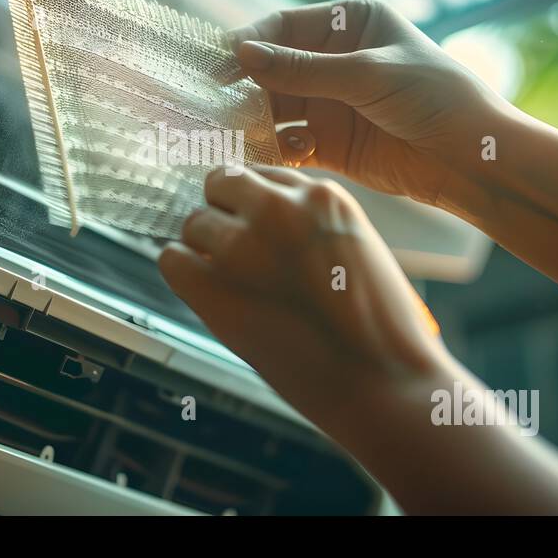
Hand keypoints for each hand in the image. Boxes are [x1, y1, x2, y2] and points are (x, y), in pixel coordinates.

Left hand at [158, 165, 452, 430]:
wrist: (385, 383)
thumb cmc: (379, 328)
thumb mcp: (358, 248)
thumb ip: (310, 225)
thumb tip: (262, 223)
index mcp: (321, 196)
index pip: (262, 174)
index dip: (253, 204)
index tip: (254, 227)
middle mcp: (279, 209)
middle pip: (221, 184)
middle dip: (223, 212)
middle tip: (233, 249)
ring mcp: (243, 247)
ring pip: (193, 222)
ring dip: (203, 248)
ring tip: (229, 282)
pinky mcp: (215, 288)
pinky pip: (172, 259)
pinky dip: (183, 272)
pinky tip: (206, 292)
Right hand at [227, 0, 509, 206]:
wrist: (471, 159)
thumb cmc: (434, 98)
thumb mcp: (367, 75)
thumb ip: (303, 69)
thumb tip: (241, 53)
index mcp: (350, 23)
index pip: (284, 26)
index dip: (249, 42)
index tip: (218, 63)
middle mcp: (335, 59)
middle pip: (272, 69)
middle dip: (245, 86)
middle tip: (211, 104)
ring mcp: (329, 102)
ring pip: (274, 108)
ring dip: (255, 120)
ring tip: (236, 133)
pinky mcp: (329, 144)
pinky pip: (287, 142)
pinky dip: (274, 149)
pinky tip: (272, 155)